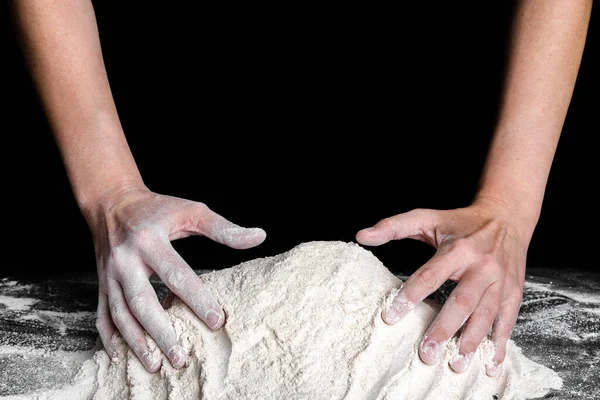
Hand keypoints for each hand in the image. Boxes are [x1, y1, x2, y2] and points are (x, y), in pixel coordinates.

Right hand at [88, 183, 265, 371]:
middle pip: (142, 301)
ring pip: (121, 314)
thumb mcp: (191, 211)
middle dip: (161, 332)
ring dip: (136, 342)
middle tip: (181, 358)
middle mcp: (126, 260)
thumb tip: (258, 237)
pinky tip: (121, 355)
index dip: (198, 298)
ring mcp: (110, 274)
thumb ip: (223, 228)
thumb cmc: (157, 209)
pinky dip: (109, 337)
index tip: (218, 320)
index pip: (176, 274)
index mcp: (150, 240)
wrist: (112, 203)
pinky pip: (102, 314)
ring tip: (156, 365)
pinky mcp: (101, 283)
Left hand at [356, 198, 529, 375]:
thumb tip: (361, 235)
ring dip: (471, 343)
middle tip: (426, 353)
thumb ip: (393, 226)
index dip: (410, 296)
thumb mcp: (427, 217)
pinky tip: (488, 364)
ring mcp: (500, 281)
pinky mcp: (513, 293)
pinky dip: (499, 345)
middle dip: (444, 329)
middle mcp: (481, 266)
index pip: (430, 276)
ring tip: (455, 364)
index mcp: (457, 249)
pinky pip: (507, 321)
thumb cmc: (461, 221)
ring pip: (485, 315)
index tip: (391, 317)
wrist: (507, 217)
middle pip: (461, 302)